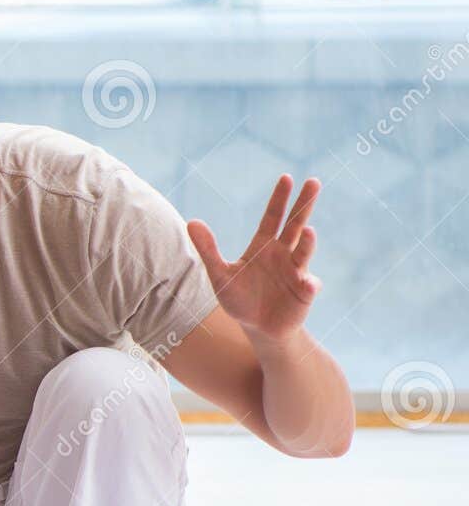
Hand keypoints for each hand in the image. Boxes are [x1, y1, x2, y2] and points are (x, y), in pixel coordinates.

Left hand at [187, 175, 321, 346]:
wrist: (257, 328)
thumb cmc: (239, 300)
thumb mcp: (220, 275)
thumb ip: (208, 249)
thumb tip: (191, 222)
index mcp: (263, 247)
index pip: (273, 217)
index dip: (279, 199)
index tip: (286, 177)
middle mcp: (282, 254)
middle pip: (295, 224)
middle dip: (304, 205)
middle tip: (313, 182)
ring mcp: (296, 271)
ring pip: (303, 252)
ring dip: (307, 243)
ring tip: (308, 232)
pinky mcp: (304, 291)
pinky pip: (308, 285)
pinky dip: (309, 284)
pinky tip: (307, 284)